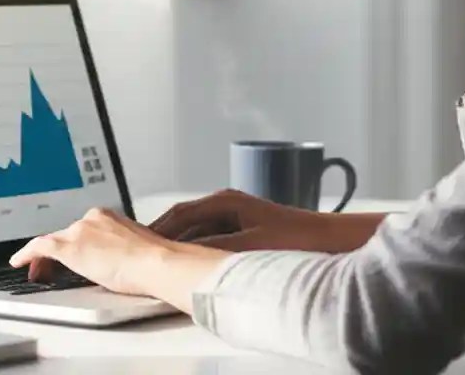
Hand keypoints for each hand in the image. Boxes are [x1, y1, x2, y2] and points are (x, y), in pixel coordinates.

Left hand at [8, 207, 227, 312]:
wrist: (155, 262)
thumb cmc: (153, 261)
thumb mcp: (133, 250)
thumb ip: (117, 250)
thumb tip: (113, 263)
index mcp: (108, 217)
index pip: (82, 230)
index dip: (73, 244)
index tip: (72, 254)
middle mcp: (91, 219)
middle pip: (67, 236)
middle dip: (59, 253)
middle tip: (50, 269)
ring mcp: (79, 231)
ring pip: (55, 243)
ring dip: (47, 259)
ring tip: (39, 273)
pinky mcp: (69, 246)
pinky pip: (39, 247)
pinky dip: (26, 253)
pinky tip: (17, 261)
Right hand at [150, 189, 318, 250]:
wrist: (324, 238)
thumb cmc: (293, 237)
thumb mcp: (250, 245)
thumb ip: (217, 248)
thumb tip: (188, 255)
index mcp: (225, 201)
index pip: (181, 213)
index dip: (159, 229)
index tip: (140, 243)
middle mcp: (227, 204)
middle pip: (184, 219)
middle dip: (163, 236)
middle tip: (142, 253)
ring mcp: (234, 215)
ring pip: (195, 229)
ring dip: (179, 243)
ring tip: (160, 260)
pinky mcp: (241, 228)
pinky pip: (208, 237)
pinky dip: (194, 248)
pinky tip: (189, 263)